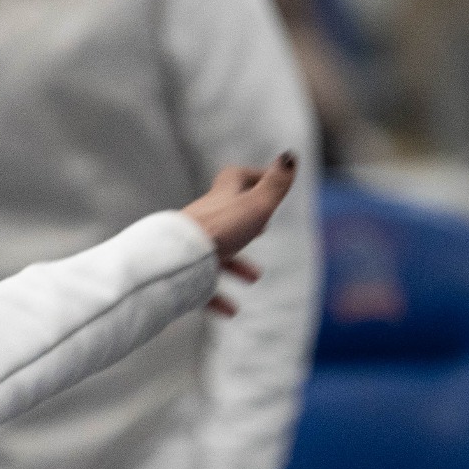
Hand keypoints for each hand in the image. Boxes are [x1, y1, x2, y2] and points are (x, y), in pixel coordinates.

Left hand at [181, 153, 297, 315]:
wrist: (178, 259)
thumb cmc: (219, 230)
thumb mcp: (256, 204)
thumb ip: (275, 185)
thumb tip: (289, 156)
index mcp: (221, 199)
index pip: (235, 178)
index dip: (252, 176)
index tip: (267, 180)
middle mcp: (205, 220)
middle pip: (227, 217)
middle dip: (247, 223)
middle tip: (263, 229)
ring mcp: (192, 246)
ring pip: (216, 254)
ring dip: (236, 265)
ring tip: (254, 277)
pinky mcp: (184, 272)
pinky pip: (201, 285)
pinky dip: (218, 298)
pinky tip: (231, 311)